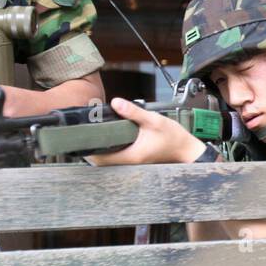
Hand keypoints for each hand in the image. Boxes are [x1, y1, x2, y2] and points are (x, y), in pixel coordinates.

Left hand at [85, 98, 206, 165]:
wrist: (186, 149)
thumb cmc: (172, 137)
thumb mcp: (153, 120)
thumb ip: (133, 112)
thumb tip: (115, 102)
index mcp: (131, 155)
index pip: (101, 158)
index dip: (87, 150)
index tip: (79, 139)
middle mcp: (130, 162)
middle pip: (101, 161)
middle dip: (91, 148)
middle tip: (83, 134)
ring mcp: (132, 163)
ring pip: (108, 160)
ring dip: (100, 150)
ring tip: (92, 135)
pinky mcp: (135, 160)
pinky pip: (117, 158)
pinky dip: (109, 150)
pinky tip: (108, 139)